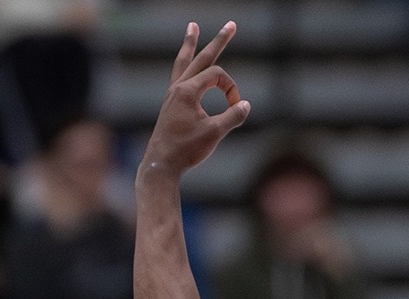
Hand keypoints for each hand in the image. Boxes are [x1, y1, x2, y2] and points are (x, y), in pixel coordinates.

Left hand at [141, 22, 250, 179]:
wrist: (161, 164)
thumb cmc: (186, 149)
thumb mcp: (214, 132)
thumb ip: (233, 116)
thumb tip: (246, 104)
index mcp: (187, 90)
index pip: (218, 76)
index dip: (232, 89)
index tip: (236, 108)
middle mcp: (178, 87)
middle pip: (201, 57)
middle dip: (219, 41)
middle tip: (231, 24)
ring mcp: (173, 94)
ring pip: (184, 62)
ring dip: (191, 44)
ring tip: (193, 27)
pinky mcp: (171, 103)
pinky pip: (179, 75)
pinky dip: (185, 64)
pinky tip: (187, 62)